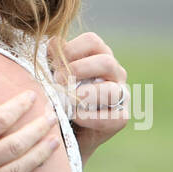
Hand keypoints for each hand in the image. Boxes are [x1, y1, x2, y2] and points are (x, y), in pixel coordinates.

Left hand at [51, 32, 128, 161]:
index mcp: (99, 54)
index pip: (92, 41)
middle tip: (57, 81)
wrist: (62, 130)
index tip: (52, 62)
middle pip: (106, 62)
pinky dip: (88, 118)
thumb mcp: (52, 73)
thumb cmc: (55, 94)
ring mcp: (121, 95)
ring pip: (111, 90)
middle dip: (78, 70)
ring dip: (84, 95)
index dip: (70, 49)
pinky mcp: (120, 118)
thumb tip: (51, 44)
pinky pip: (110, 117)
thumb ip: (52, 58)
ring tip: (64, 100)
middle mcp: (115, 72)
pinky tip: (72, 116)